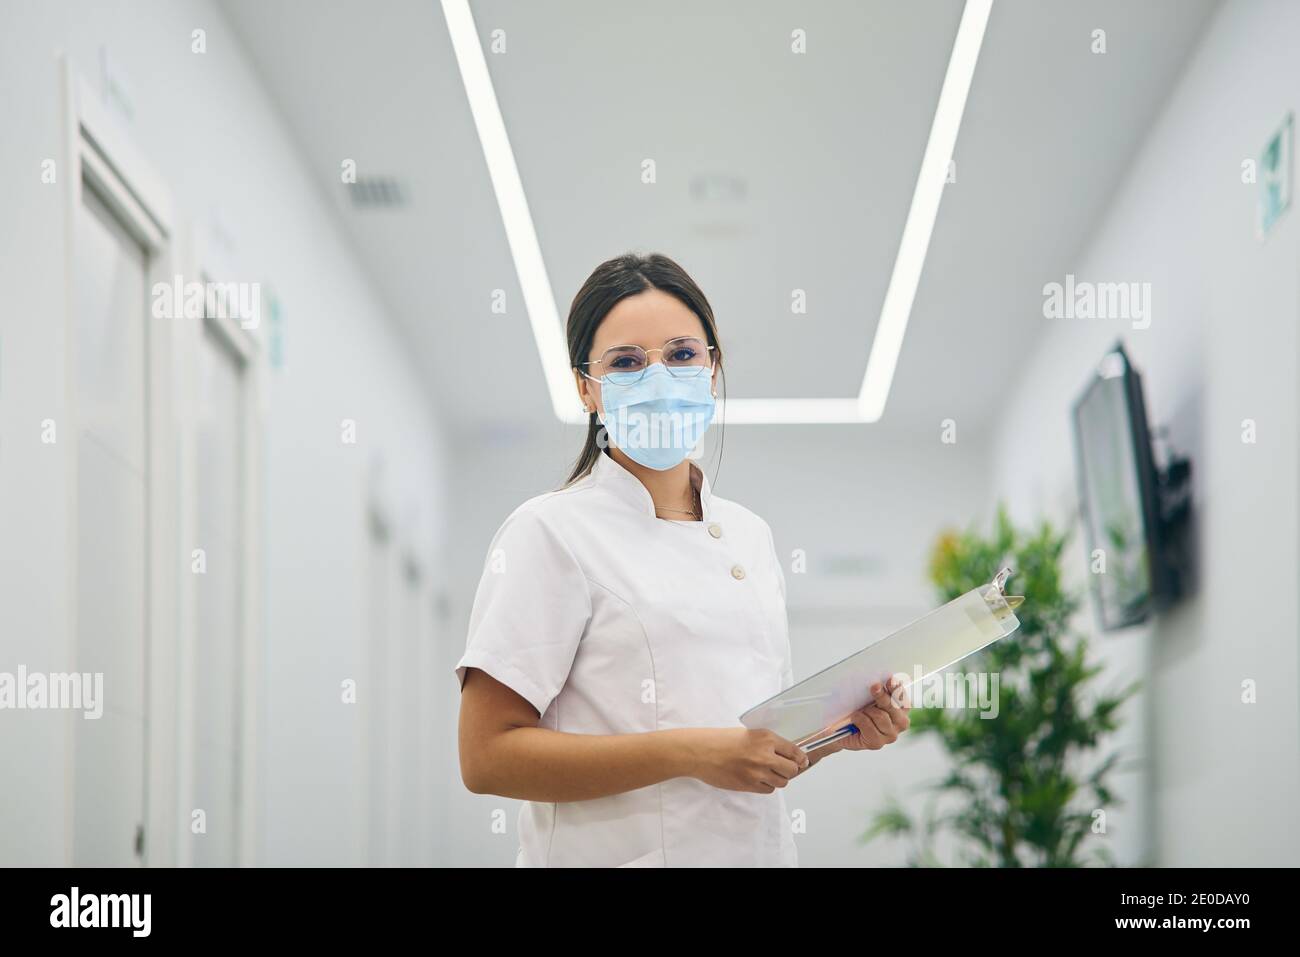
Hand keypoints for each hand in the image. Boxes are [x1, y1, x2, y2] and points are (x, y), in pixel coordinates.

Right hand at [685, 727, 809, 793]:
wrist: (700, 752)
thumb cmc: (720, 740)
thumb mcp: (748, 734)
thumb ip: (766, 743)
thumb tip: (784, 755)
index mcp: (765, 738)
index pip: (794, 751)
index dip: (801, 759)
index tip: (802, 762)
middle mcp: (764, 755)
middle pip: (792, 770)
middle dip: (790, 770)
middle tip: (783, 768)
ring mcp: (757, 772)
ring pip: (782, 782)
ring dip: (778, 778)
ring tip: (768, 773)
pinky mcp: (749, 785)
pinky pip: (768, 789)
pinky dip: (766, 785)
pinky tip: (758, 778)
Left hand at [834, 676, 911, 752]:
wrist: (843, 731)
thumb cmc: (859, 710)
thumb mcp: (868, 698)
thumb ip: (877, 691)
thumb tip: (876, 682)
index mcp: (902, 709)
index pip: (903, 697)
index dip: (897, 688)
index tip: (890, 680)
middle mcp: (901, 723)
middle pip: (894, 706)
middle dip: (883, 696)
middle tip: (874, 686)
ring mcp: (891, 735)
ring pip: (881, 717)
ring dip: (868, 710)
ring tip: (859, 710)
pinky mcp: (878, 743)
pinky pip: (868, 726)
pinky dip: (859, 719)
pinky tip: (855, 718)